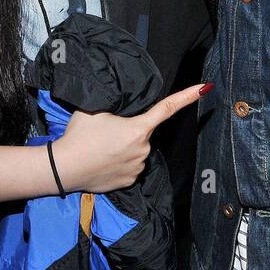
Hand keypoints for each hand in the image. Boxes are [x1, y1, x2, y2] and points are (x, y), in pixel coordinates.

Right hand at [52, 83, 209, 193]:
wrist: (64, 167)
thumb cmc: (79, 135)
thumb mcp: (95, 109)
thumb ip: (116, 103)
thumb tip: (125, 101)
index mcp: (138, 128)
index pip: (167, 108)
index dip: (187, 96)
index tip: (205, 88)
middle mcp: (143, 149)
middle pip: (143, 133)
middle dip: (130, 131)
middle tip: (106, 132)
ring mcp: (137, 167)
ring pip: (137, 152)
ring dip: (125, 148)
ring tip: (101, 148)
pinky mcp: (129, 181)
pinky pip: (131, 167)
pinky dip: (121, 163)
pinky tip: (104, 162)